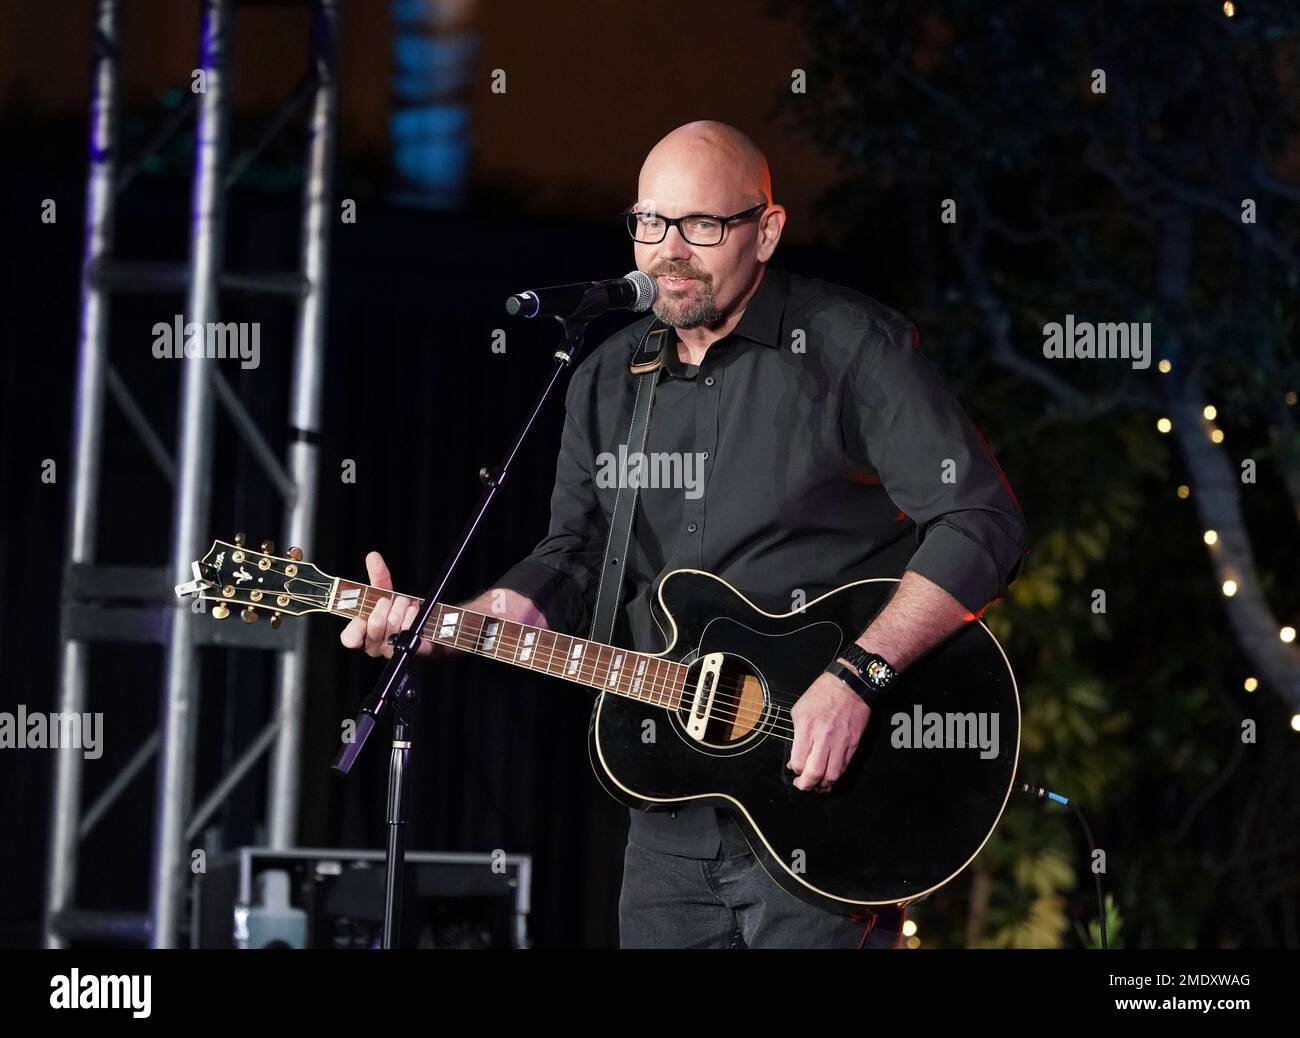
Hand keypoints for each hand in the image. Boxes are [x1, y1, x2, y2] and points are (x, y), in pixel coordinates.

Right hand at [338, 551, 438, 658]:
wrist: (425, 626)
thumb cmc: (398, 612)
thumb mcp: (385, 593)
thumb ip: (378, 577)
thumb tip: (372, 556)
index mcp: (361, 634)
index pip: (350, 639)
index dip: (355, 628)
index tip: (364, 615)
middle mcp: (374, 645)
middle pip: (375, 623)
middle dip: (386, 605)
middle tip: (394, 600)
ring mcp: (391, 651)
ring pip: (393, 625)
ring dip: (402, 607)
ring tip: (407, 604)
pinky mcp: (410, 651)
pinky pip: (410, 632)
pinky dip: (413, 615)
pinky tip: (415, 611)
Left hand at [787, 671, 869, 792]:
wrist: (850, 685)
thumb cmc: (822, 694)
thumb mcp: (799, 710)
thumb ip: (796, 735)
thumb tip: (795, 757)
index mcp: (806, 728)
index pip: (798, 762)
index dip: (795, 771)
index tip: (794, 770)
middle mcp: (823, 738)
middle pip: (815, 773)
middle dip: (807, 785)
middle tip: (803, 785)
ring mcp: (840, 743)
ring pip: (832, 775)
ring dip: (823, 786)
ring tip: (817, 786)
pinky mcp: (853, 744)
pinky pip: (844, 767)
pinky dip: (836, 776)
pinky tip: (830, 777)